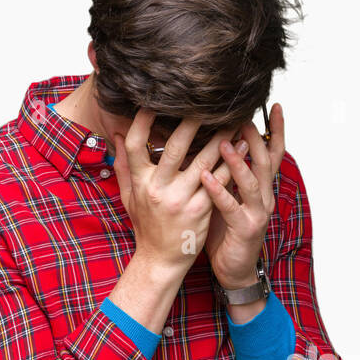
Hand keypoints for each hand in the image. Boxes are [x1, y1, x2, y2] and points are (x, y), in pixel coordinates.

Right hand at [111, 110, 240, 278]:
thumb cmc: (146, 226)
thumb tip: (117, 135)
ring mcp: (181, 199)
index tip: (154, 99)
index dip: (143, 120)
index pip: (136, 143)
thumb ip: (123, 165)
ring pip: (202, 160)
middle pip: (173, 146)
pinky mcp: (201, 210)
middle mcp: (159, 188)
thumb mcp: (129, 196)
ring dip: (219, 137)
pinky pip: (218, 180)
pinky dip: (230, 161)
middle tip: (204, 101)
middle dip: (190, 121)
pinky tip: (242, 145)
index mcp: (140, 181)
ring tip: (232, 117)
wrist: (161, 261)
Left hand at [200, 103, 285, 288]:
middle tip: (243, 117)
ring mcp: (258, 213)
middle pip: (266, 161)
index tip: (272, 105)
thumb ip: (225, 171)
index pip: (273, 153)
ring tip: (224, 142)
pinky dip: (219, 191)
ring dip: (238, 161)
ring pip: (253, 182)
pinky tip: (206, 176)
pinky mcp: (246, 229)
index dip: (275, 130)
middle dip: (256, 137)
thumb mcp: (227, 195)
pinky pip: (232, 207)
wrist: (234, 269)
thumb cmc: (226, 230)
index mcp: (261, 187)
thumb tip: (211, 140)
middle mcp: (265, 197)